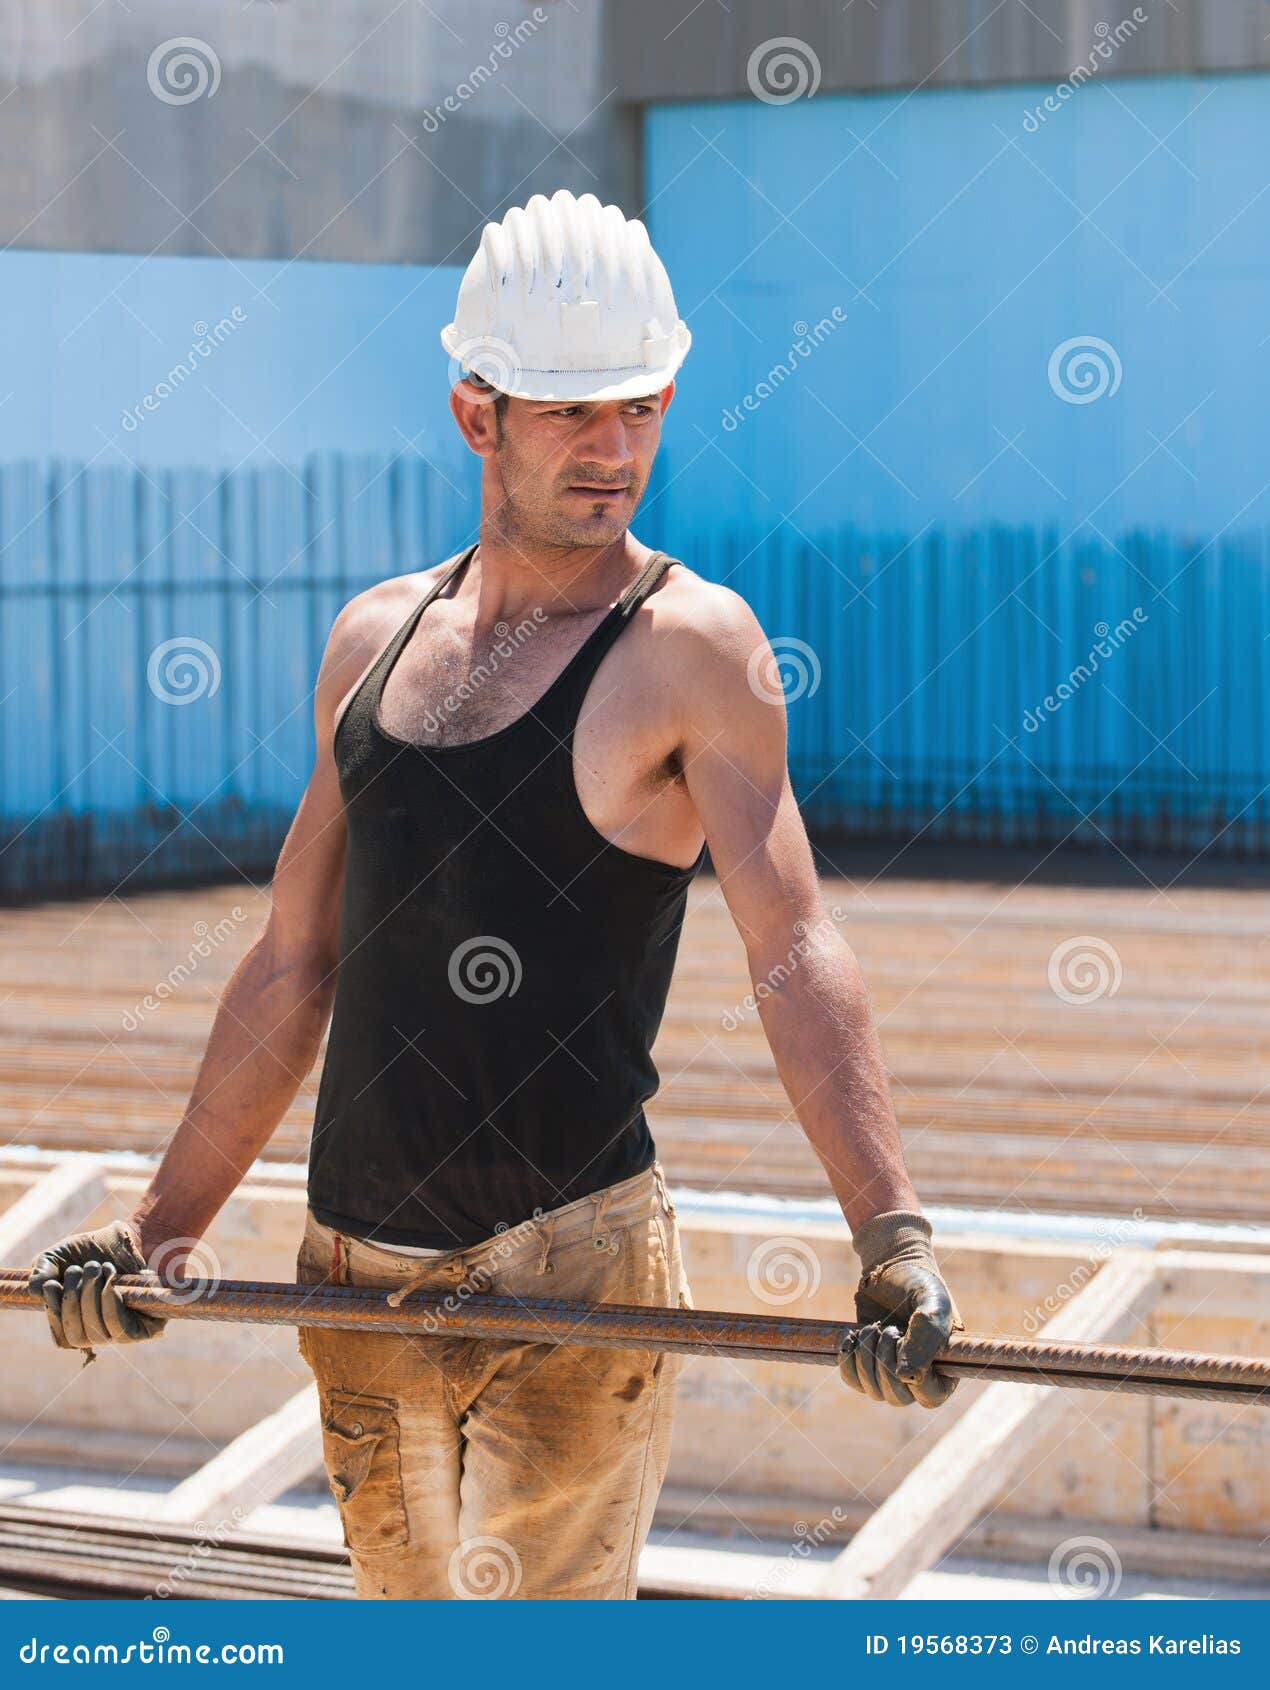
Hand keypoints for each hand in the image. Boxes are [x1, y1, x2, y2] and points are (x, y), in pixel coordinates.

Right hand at [29, 1220, 165, 1354]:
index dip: (55, 1315)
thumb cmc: (94, 1250)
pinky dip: (110, 1304)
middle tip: (79, 1269)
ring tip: (96, 1268)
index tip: (53, 1285)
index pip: (63, 1340)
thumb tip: (36, 1290)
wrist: (133, 1236)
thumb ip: (42, 1270)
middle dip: (73, 1301)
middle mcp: (102, 1335)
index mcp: (80, 1326)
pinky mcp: (147, 1327)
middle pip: (78, 1337)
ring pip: (98, 1333)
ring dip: (91, 1297)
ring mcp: (124, 1333)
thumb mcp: (59, 1256)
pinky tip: (109, 1282)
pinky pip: (121, 1329)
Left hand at [839, 1211, 961, 1408]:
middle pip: (897, 1397)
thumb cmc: (919, 1286)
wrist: (891, 1270)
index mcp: (945, 1369)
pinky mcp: (867, 1367)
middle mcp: (920, 1380)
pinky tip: (854, 1336)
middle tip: (887, 1327)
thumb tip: (906, 1377)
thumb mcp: (931, 1304)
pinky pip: (853, 1381)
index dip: (913, 1372)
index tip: (902, 1338)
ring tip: (873, 1326)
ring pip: (874, 1391)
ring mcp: (892, 1376)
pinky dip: (849, 1359)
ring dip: (866, 1357)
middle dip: (885, 1360)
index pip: (930, 1396)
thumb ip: (926, 1337)